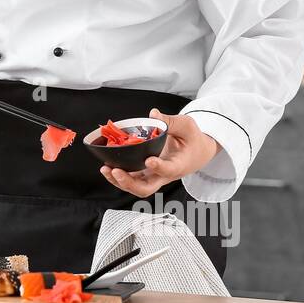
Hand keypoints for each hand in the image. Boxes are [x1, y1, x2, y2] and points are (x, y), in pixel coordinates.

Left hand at [99, 108, 219, 196]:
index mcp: (179, 164)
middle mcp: (165, 175)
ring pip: (136, 187)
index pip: (169, 170)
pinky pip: (132, 180)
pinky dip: (118, 177)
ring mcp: (154, 177)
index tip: (149, 160)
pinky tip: (107, 168)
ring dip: (119, 181)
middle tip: (117, 171)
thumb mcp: (187, 126)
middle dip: (129, 183)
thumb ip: (170, 121)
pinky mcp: (146, 174)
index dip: (159, 167)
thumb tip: (153, 114)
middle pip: (147, 188)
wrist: (197, 153)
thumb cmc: (192, 140)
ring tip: (106, 169)